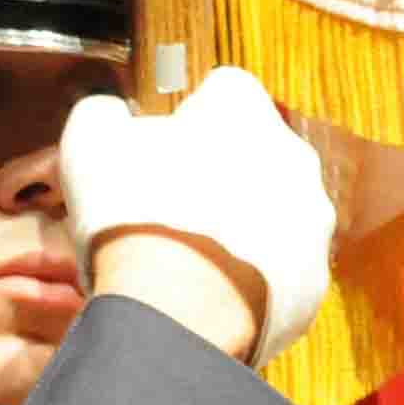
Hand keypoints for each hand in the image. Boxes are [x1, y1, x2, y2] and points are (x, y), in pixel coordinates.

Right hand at [58, 65, 337, 369]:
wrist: (178, 311)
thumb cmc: (134, 216)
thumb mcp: (90, 143)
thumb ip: (103, 113)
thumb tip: (110, 116)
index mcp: (244, 108)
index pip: (221, 93)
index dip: (187, 121)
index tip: (161, 151)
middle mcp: (292, 157)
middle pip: (254, 156)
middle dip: (219, 176)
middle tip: (171, 209)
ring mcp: (309, 223)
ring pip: (272, 216)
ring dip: (239, 229)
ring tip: (190, 260)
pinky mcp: (312, 282)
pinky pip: (281, 273)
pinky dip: (252, 280)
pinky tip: (213, 294)